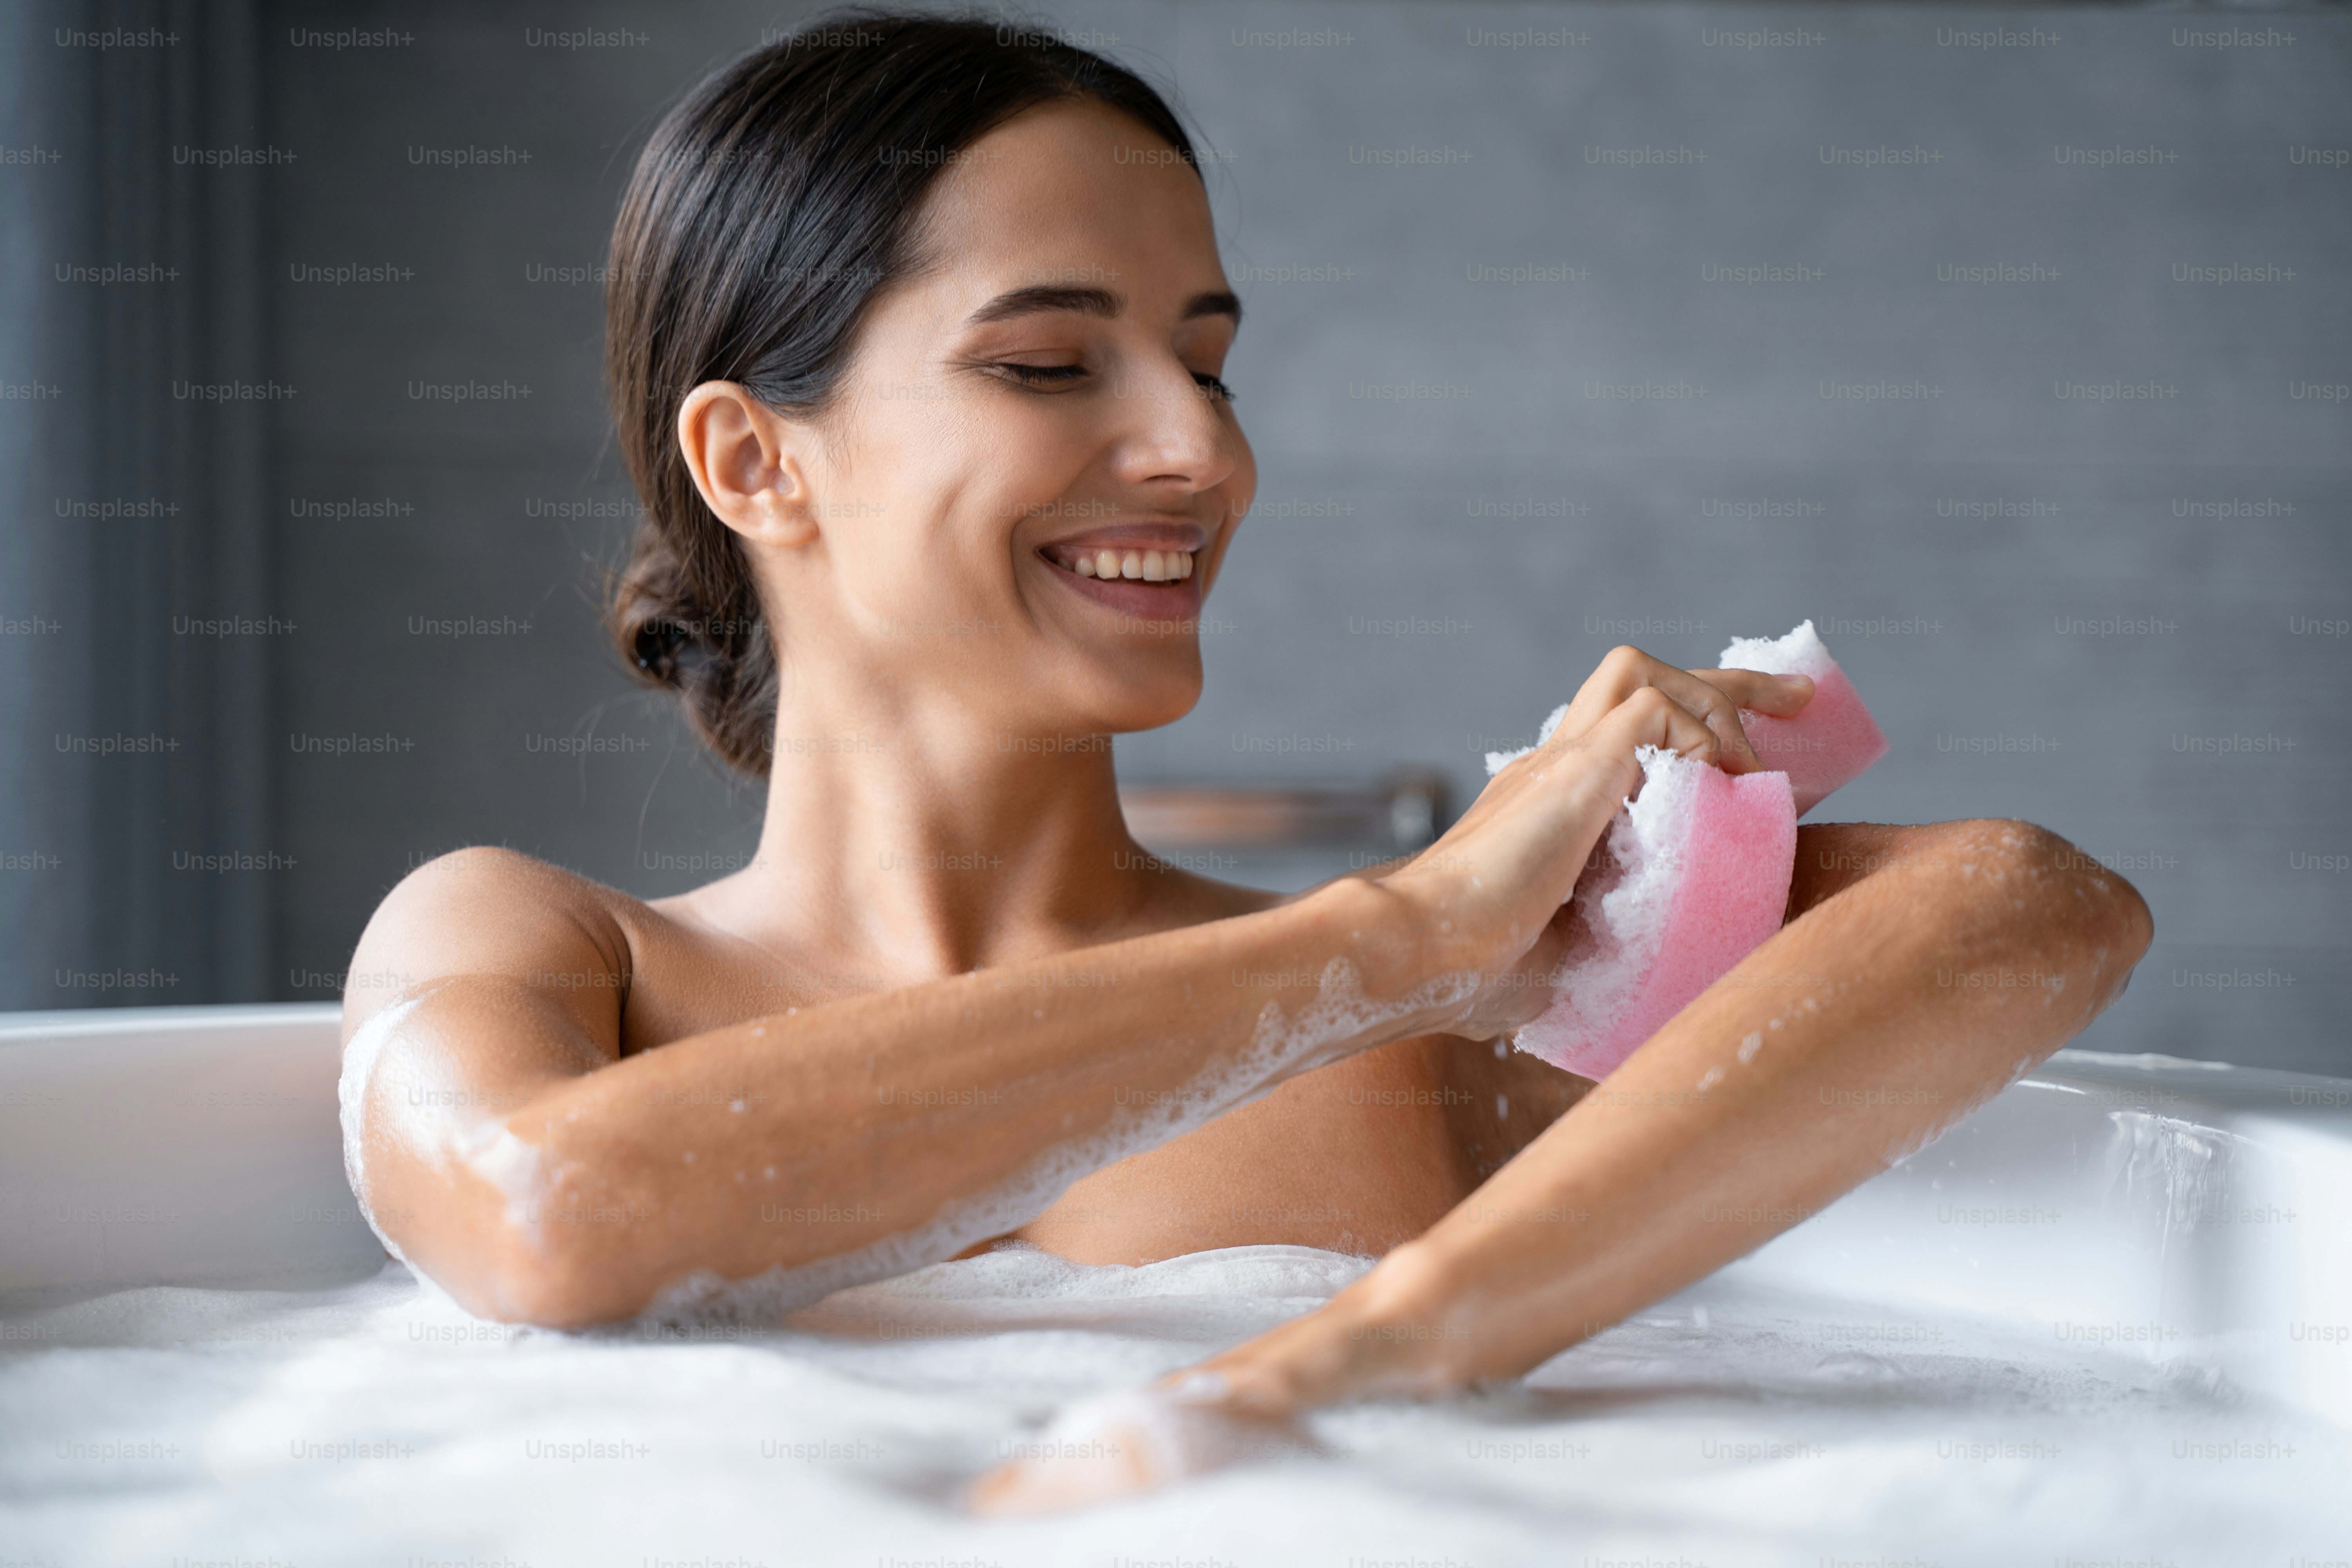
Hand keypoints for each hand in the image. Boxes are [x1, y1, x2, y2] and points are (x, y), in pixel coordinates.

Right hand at [1378, 646, 1813, 1039]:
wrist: (1419, 951)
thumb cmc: (1471, 976)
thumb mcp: (1566, 958)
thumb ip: (1606, 951)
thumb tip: (1659, 985)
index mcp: (1548, 812)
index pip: (1626, 746)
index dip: (1691, 743)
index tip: (1746, 770)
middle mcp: (1551, 772)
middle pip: (1637, 683)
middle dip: (1727, 686)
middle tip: (1797, 701)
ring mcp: (1558, 763)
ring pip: (1641, 674)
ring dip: (1712, 705)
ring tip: (1751, 763)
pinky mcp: (1573, 767)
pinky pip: (1653, 709)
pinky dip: (1695, 738)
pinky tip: (1709, 790)